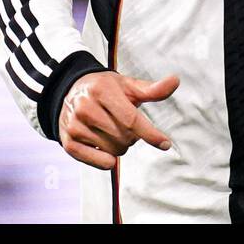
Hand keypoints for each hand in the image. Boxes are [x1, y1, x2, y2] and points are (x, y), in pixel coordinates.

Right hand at [58, 71, 178, 169]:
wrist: (69, 92)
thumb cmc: (104, 89)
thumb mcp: (127, 85)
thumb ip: (151, 89)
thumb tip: (175, 81)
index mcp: (102, 91)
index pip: (131, 119)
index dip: (150, 134)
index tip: (165, 144)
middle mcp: (86, 108)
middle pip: (124, 137)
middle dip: (134, 136)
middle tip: (127, 126)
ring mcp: (75, 126)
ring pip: (114, 150)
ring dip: (121, 146)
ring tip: (114, 132)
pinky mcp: (69, 143)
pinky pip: (99, 162)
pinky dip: (108, 159)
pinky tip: (106, 147)